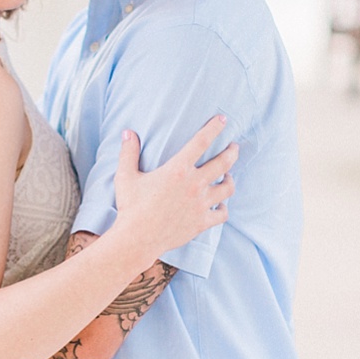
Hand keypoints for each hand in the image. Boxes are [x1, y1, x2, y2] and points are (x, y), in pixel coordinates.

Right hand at [114, 117, 237, 260]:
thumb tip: (128, 132)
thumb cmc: (131, 207)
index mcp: (178, 169)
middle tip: (234, 147)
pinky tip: (221, 205)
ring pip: (228, 188)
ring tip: (229, 176)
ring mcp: (201, 204)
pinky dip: (224, 208)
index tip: (222, 120)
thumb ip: (128, 152)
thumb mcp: (125, 176)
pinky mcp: (202, 222)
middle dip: (232, 152)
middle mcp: (194, 184)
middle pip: (223, 163)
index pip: (201, 142)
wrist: (138, 239)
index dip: (214, 128)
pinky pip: (222, 213)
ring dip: (230, 179)